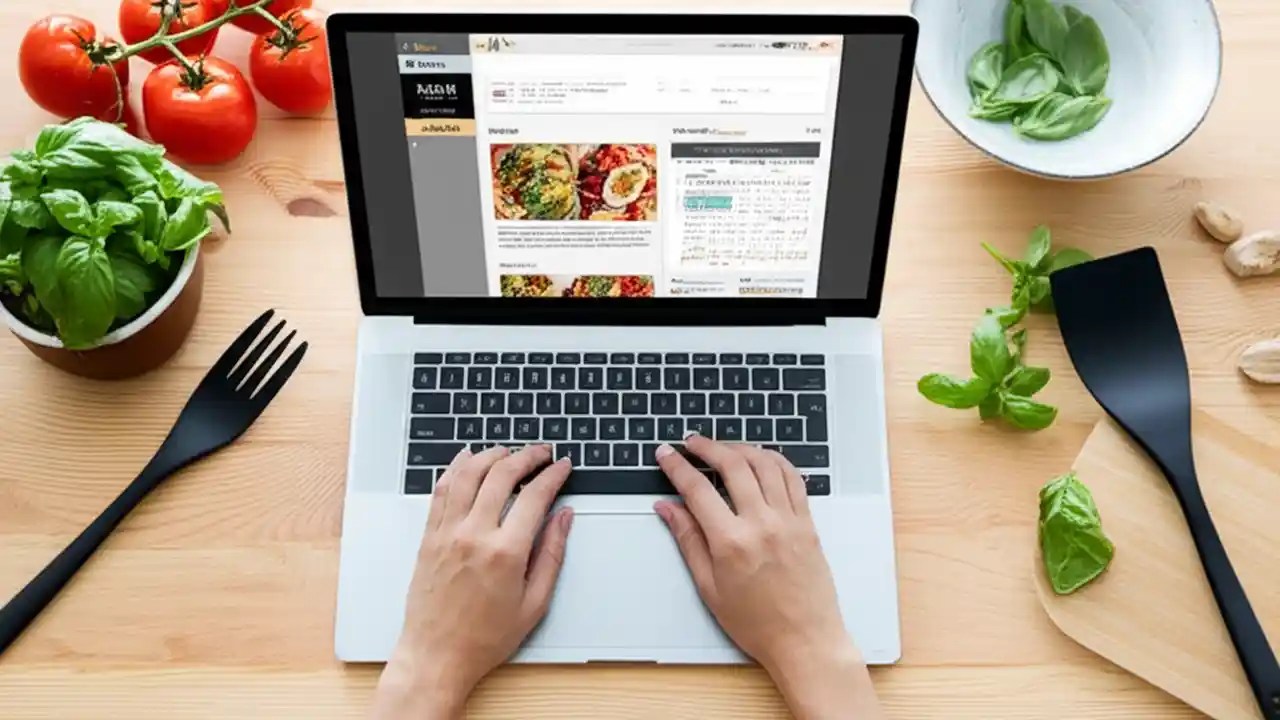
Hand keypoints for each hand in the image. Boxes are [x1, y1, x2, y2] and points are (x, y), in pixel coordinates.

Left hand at [372, 445, 572, 719]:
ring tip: (508, 451)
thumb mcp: (534, 603)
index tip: (562, 466)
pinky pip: (442, 490)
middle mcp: (473, 535)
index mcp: (505, 553)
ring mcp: (447, 533)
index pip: (535, 496)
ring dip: (491, 455)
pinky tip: (467, 459)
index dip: (553, 475)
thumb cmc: (485, 638)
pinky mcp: (429, 537)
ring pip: (468, 474)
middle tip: (541, 453)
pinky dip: (456, 468)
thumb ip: (552, 554)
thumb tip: (564, 517)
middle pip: (501, 475)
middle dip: (526, 457)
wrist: (436, 656)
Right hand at [653, 436, 882, 719]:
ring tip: (724, 446)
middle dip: (708, 447)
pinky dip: (775, 460)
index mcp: (732, 543)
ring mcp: (789, 521)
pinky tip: (761, 458)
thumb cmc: (757, 623)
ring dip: (741, 447)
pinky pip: (793, 478)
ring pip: (765, 464)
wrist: (805, 641)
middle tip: (692, 442)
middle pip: (733, 465)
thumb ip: (688, 540)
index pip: (697, 489)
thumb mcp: (709, 587)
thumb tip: (667, 508)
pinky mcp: (808, 523)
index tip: (666, 453)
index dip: (677, 466)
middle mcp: (762, 524)